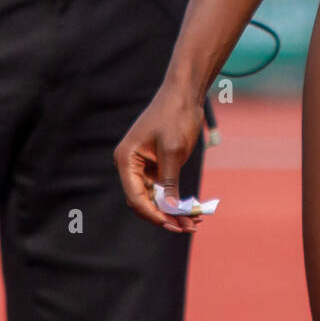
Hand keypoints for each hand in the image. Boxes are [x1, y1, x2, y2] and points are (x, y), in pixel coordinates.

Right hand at [114, 84, 204, 232]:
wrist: (184, 93)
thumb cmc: (175, 115)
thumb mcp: (173, 150)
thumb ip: (169, 181)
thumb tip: (169, 211)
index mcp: (126, 159)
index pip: (135, 195)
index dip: (152, 213)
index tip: (170, 223)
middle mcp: (131, 165)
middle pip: (143, 200)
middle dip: (164, 215)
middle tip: (185, 227)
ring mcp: (143, 166)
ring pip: (155, 198)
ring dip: (172, 210)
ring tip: (193, 223)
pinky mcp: (157, 166)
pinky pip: (163, 189)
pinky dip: (176, 199)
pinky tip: (192, 210)